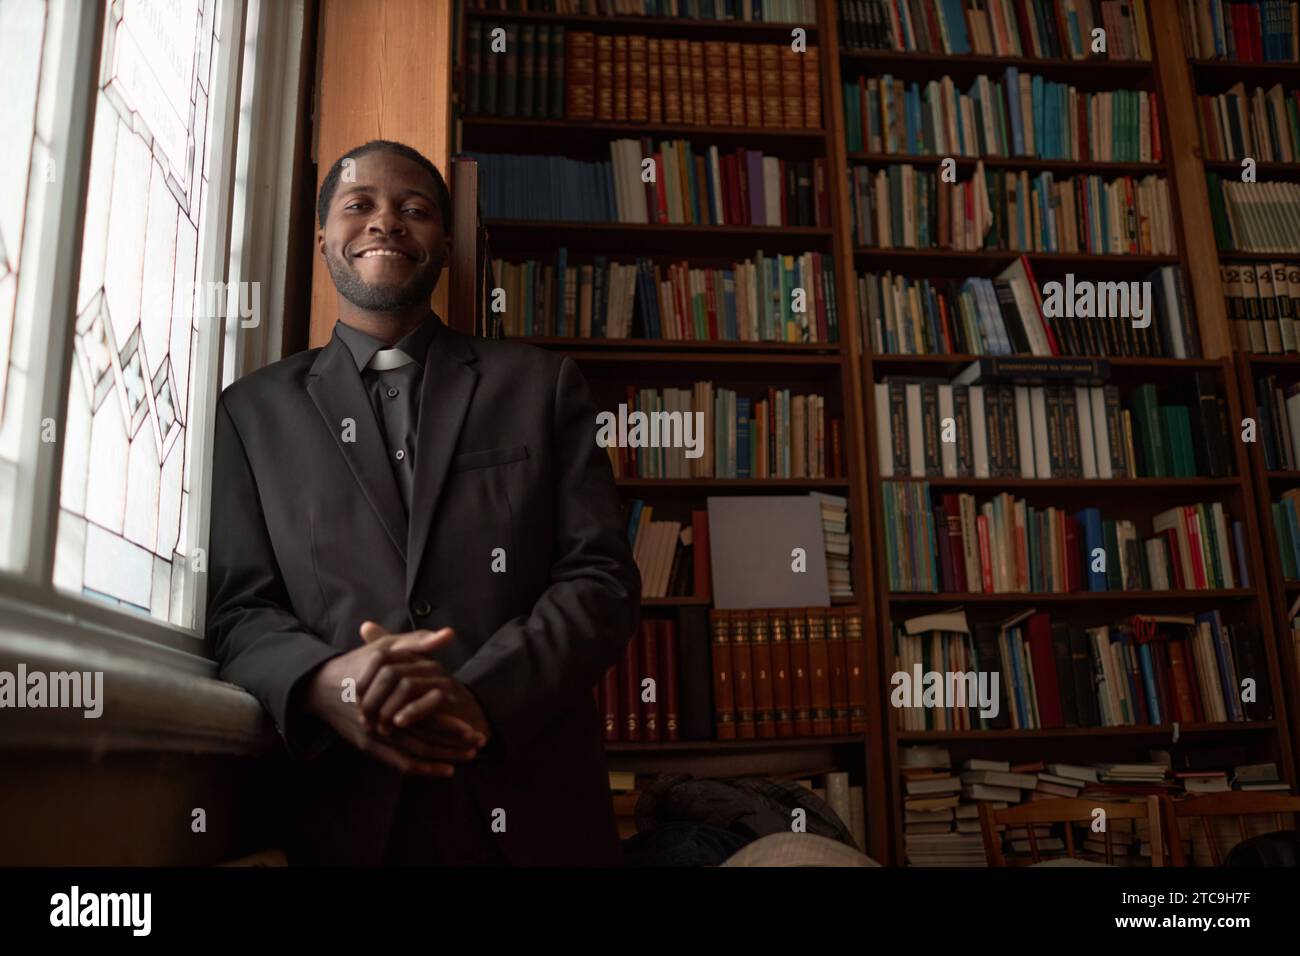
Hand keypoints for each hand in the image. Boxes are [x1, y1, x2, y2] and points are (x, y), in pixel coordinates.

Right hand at [303, 626, 477, 776]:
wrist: (320, 686)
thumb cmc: (358, 663)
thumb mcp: (386, 648)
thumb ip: (419, 642)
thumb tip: (448, 634)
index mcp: (387, 697)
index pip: (425, 717)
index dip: (451, 725)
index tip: (475, 729)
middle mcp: (380, 722)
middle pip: (423, 742)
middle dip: (454, 745)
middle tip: (480, 744)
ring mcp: (374, 738)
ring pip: (414, 756)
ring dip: (444, 757)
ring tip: (470, 757)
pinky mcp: (369, 748)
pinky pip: (400, 763)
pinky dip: (424, 769)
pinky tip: (446, 770)